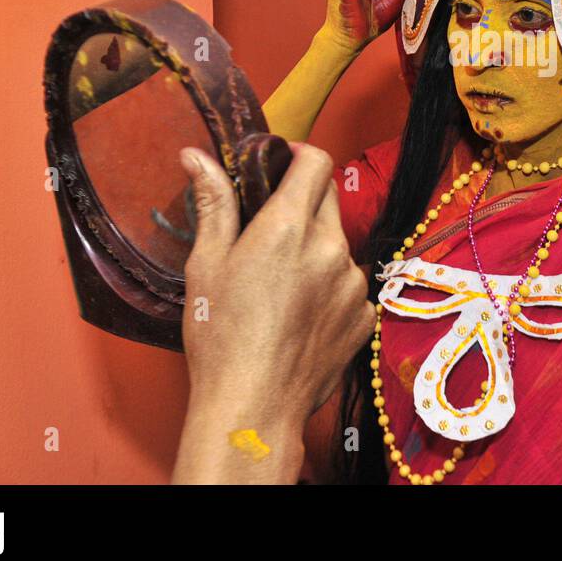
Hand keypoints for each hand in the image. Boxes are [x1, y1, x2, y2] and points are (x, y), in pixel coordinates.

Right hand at [173, 143, 374, 483]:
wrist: (254, 405)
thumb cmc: (221, 335)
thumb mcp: (206, 264)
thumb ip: (213, 203)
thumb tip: (197, 156)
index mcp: (290, 226)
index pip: (316, 161)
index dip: (298, 155)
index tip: (279, 164)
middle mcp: (332, 247)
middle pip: (327, 199)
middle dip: (302, 202)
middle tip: (269, 229)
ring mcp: (353, 283)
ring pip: (338, 245)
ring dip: (315, 250)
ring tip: (280, 286)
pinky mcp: (364, 315)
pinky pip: (348, 286)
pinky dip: (328, 289)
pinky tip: (299, 315)